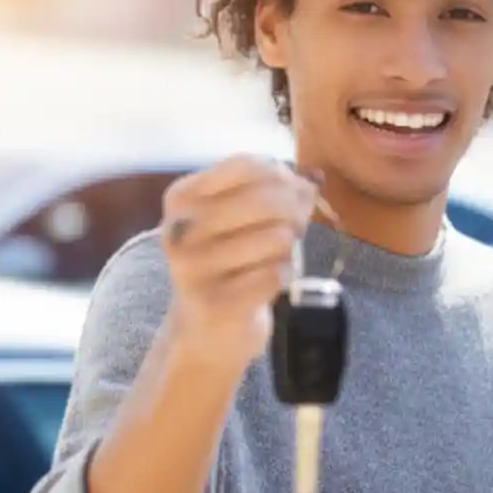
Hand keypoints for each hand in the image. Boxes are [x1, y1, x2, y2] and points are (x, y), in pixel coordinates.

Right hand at [160, 155, 321, 370]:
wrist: (205, 327)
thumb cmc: (229, 261)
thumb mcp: (240, 217)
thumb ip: (275, 191)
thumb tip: (312, 179)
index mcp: (181, 197)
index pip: (246, 165)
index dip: (283, 175)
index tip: (295, 192)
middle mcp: (179, 229)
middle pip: (265, 199)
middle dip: (295, 211)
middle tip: (296, 228)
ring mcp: (192, 268)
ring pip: (276, 237)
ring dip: (289, 248)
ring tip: (277, 256)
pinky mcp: (213, 303)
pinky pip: (275, 274)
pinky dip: (283, 276)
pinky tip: (270, 282)